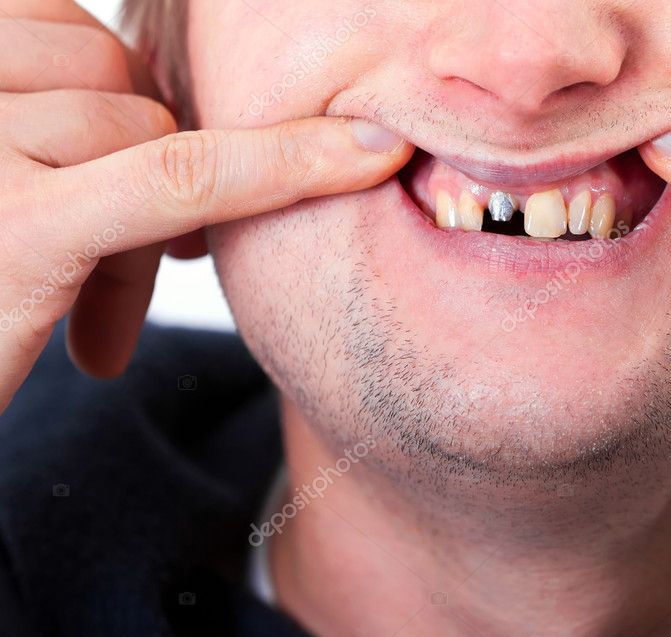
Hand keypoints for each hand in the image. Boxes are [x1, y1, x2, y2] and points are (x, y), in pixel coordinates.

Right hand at [0, 0, 412, 411]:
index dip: (118, 98)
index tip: (138, 173)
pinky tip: (365, 157)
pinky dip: (280, 169)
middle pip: (110, 74)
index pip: (65, 32)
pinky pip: (180, 175)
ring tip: (79, 300)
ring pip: (143, 128)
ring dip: (148, 217)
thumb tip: (157, 116)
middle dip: (135, 154)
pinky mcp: (16, 222)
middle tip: (109, 248)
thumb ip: (43, 127)